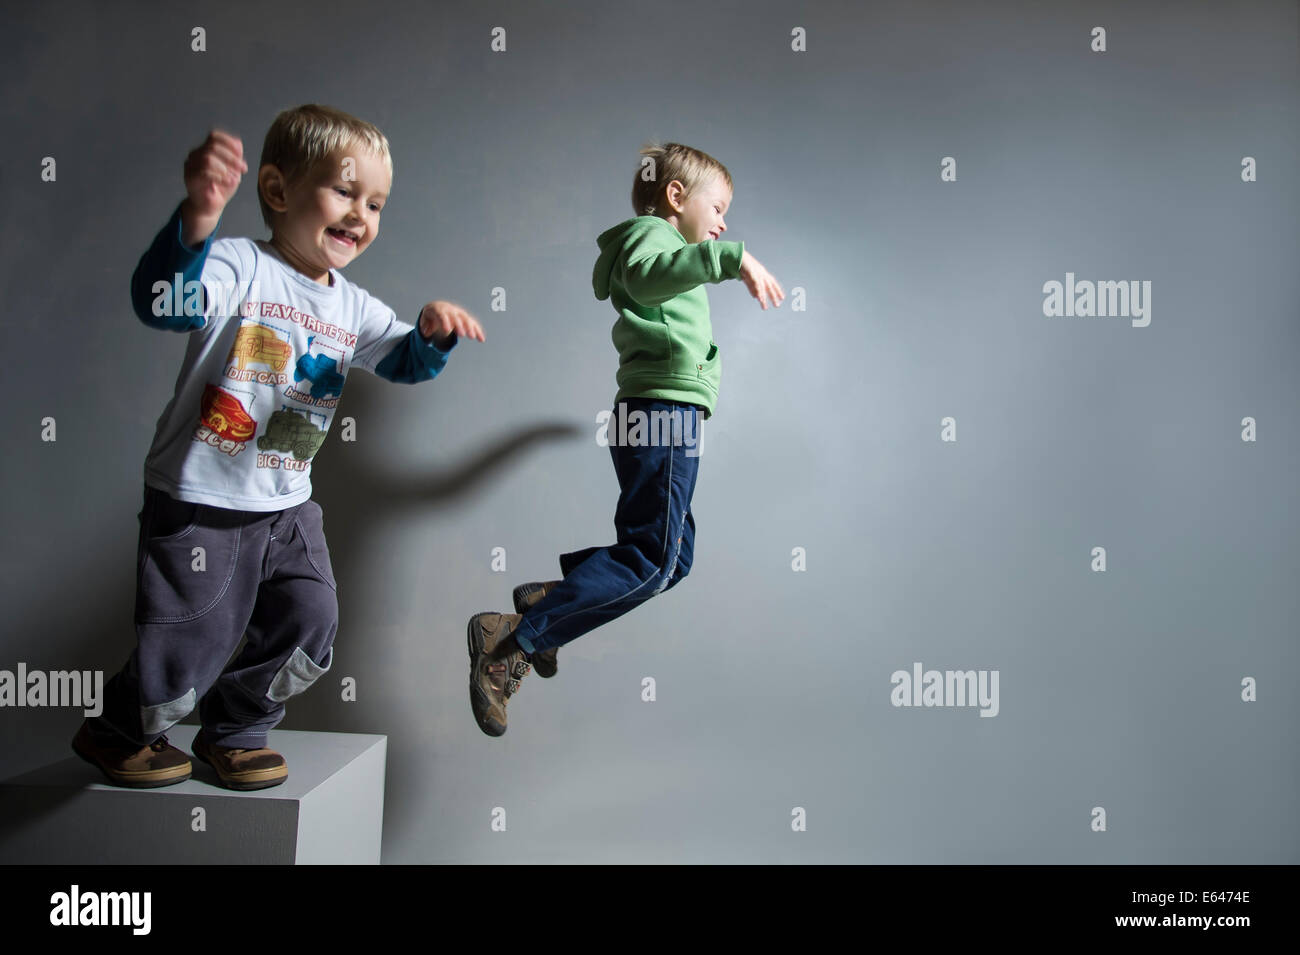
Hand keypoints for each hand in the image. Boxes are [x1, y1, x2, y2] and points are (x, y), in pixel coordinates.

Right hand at [180, 129, 246, 246]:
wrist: (211, 206)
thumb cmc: (222, 187)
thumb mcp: (233, 170)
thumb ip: (235, 156)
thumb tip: (238, 144)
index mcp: (205, 150)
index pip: (214, 137)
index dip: (228, 142)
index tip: (241, 154)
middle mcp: (195, 155)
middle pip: (213, 147)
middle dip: (231, 158)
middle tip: (243, 169)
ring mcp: (190, 166)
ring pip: (208, 159)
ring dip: (226, 169)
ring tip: (235, 179)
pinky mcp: (190, 178)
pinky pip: (205, 173)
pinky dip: (221, 178)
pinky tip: (230, 183)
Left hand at [419, 300, 484, 346]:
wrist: (438, 307)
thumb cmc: (431, 315)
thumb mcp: (425, 319)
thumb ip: (425, 326)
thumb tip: (426, 332)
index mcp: (440, 310)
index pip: (443, 315)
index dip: (445, 322)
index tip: (447, 331)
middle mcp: (451, 310)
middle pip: (456, 317)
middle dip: (459, 326)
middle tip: (462, 335)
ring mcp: (460, 314)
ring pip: (466, 319)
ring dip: (470, 328)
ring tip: (472, 337)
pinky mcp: (466, 319)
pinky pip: (473, 324)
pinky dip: (477, 330)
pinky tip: (481, 339)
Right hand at [739, 249, 784, 309]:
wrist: (738, 255)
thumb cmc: (743, 266)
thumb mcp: (748, 278)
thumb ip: (752, 287)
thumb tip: (755, 297)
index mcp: (763, 274)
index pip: (772, 283)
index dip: (777, 290)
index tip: (782, 298)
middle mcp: (762, 273)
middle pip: (769, 286)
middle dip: (773, 296)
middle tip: (777, 305)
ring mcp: (756, 272)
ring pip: (762, 286)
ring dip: (763, 296)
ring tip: (764, 305)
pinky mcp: (750, 271)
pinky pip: (755, 282)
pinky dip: (757, 289)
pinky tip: (758, 296)